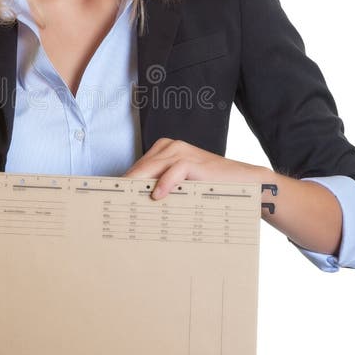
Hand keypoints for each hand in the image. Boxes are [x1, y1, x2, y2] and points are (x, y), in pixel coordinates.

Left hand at [124, 138, 264, 198]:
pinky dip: (164, 183)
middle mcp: (170, 147)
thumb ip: (161, 188)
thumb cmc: (210, 186)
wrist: (243, 181)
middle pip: (140, 168)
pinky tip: (157, 196)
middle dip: (127, 186)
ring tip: (128, 202)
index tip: (111, 200)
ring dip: (139, 185)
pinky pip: (173, 171)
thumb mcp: (181, 186)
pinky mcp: (193, 160)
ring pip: (152, 168)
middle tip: (114, 205)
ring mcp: (181, 151)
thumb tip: (134, 206)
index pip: (137, 168)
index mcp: (163, 151)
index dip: (123, 184)